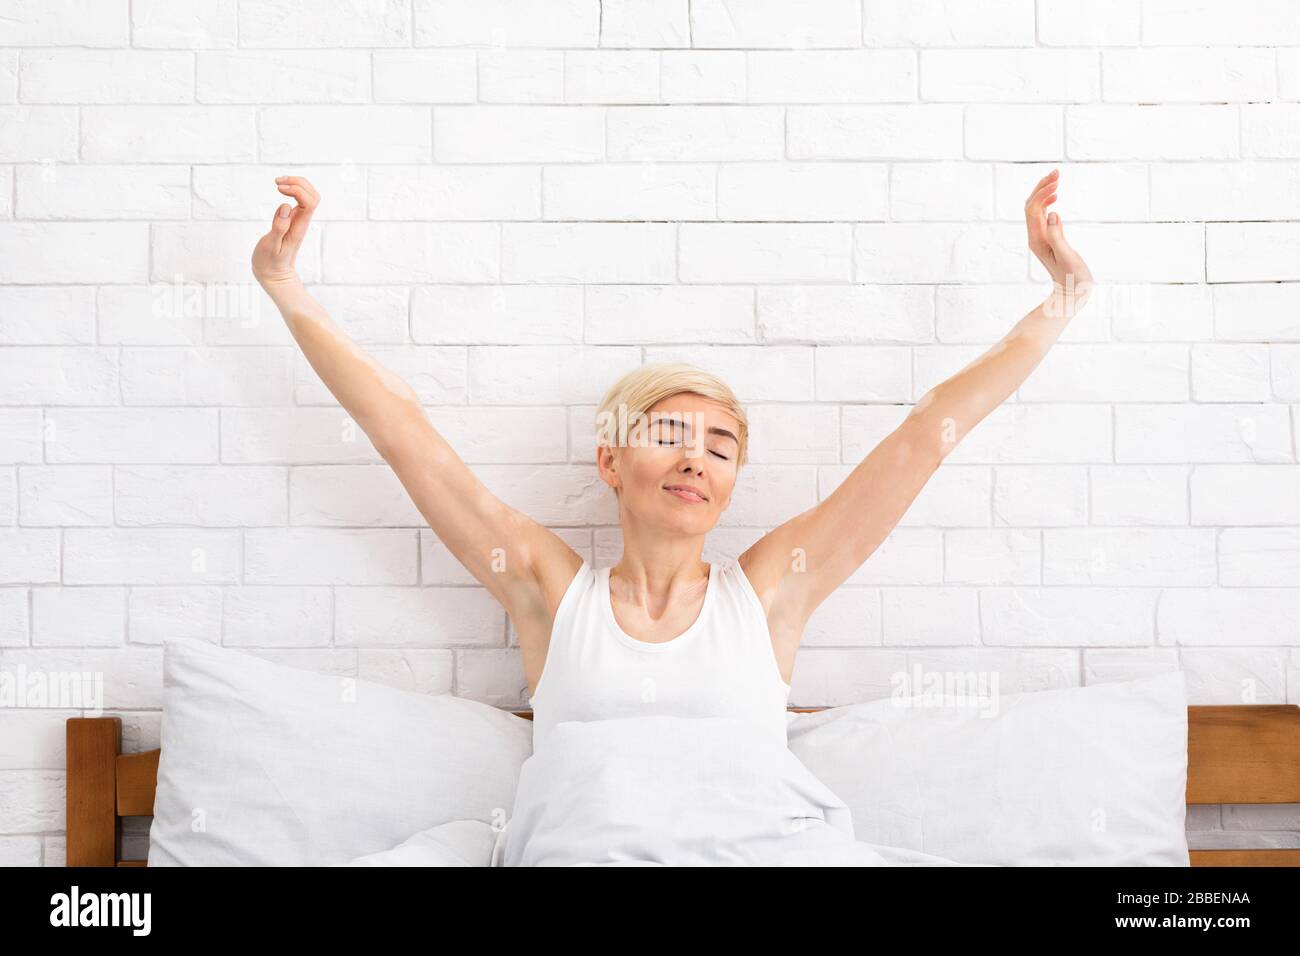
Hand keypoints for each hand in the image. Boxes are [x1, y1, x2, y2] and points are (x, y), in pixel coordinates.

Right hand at [251, 175, 318, 288]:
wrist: (274, 274)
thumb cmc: (270, 262)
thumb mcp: (271, 246)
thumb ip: (279, 227)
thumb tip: (286, 207)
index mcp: (299, 228)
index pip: (309, 202)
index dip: (296, 190)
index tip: (278, 188)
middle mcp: (302, 222)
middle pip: (313, 195)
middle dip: (298, 183)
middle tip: (277, 182)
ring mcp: (299, 221)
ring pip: (308, 196)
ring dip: (296, 184)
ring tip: (277, 183)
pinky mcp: (293, 221)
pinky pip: (300, 201)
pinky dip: (292, 190)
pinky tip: (280, 189)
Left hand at [1025, 169, 1091, 305]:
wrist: (1071, 294)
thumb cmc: (1073, 279)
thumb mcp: (1068, 258)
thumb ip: (1058, 237)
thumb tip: (1052, 214)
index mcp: (1037, 240)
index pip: (1033, 209)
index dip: (1042, 192)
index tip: (1058, 181)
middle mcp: (1035, 237)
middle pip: (1031, 206)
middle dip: (1041, 187)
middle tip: (1056, 172)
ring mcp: (1040, 238)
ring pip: (1035, 210)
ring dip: (1044, 192)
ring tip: (1057, 178)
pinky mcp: (1047, 240)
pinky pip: (1041, 217)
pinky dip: (1046, 203)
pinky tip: (1055, 197)